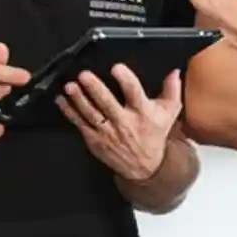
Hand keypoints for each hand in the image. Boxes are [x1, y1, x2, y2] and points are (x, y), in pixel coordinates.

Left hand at [57, 65, 182, 181]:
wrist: (146, 169)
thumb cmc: (155, 135)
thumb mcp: (168, 113)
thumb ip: (172, 91)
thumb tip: (174, 71)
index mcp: (143, 113)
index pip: (134, 94)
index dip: (125, 81)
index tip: (116, 68)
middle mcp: (124, 123)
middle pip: (107, 104)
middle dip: (95, 89)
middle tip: (84, 75)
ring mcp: (108, 133)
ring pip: (91, 114)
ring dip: (79, 100)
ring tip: (70, 86)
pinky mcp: (95, 140)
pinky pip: (80, 124)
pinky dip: (69, 112)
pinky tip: (62, 100)